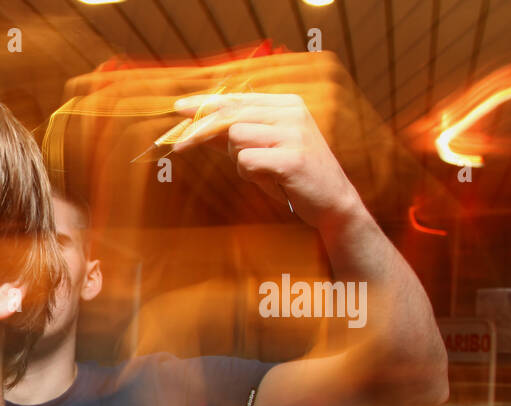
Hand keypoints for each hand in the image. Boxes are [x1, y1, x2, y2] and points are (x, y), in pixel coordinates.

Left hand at [170, 92, 363, 229]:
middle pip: (230, 114)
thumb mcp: (263, 148)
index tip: (178, 108)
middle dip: (200, 132)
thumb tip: (196, 126)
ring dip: (238, 160)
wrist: (332, 201)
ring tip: (261, 171)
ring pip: (236, 137)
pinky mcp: (292, 158)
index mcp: (286, 104)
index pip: (237, 99)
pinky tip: (270, 180)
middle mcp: (291, 112)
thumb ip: (233, 136)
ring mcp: (294, 133)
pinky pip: (246, 161)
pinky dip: (250, 174)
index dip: (205, 104)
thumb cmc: (293, 174)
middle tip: (177, 146)